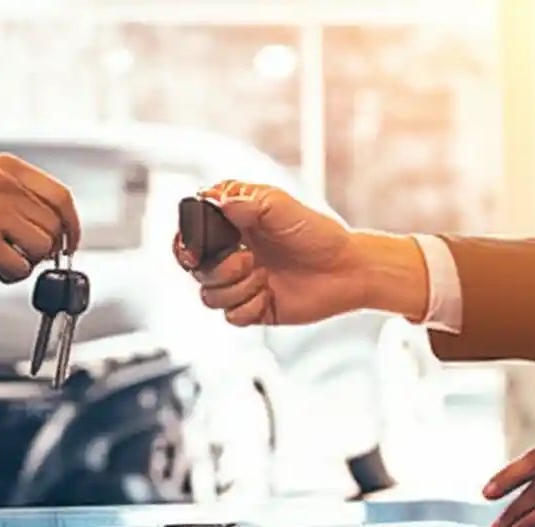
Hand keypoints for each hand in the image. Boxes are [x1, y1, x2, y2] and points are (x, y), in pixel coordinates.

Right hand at [0, 153, 80, 284]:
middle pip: (55, 226)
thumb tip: (61, 232)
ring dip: (26, 262)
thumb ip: (20, 202)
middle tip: (18, 254)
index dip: (71, 225)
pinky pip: (21, 268)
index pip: (61, 197)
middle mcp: (2, 184)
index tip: (70, 243)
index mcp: (5, 168)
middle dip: (42, 249)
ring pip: (43, 248)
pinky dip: (10, 276)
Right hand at [172, 181, 427, 325]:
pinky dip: (248, 307)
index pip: (191, 234)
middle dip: (215, 269)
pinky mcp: (253, 309)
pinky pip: (231, 317)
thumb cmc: (319, 234)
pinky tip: (269, 295)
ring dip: (235, 288)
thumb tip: (215, 201)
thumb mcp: (281, 207)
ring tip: (263, 277)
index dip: (185, 243)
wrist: (348, 270)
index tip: (195, 248)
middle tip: (246, 260)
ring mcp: (242, 284)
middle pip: (195, 269)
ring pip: (209, 295)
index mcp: (233, 227)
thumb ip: (246, 202)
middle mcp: (233, 255)